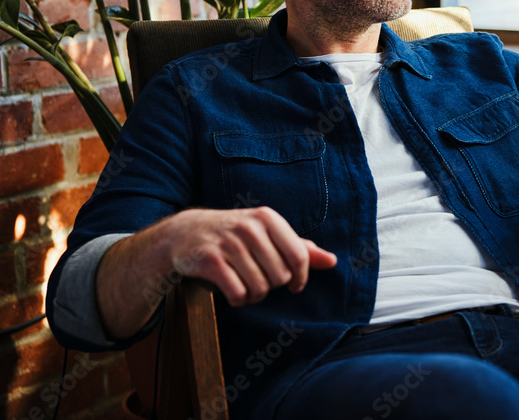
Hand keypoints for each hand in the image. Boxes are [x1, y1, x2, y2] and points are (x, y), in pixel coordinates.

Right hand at [163, 206, 337, 306]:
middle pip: (279, 276)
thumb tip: (333, 261)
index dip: (301, 278)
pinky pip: (237, 293)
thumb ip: (300, 248)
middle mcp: (249, 227)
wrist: (185, 232)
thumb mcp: (268, 234)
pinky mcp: (209, 260)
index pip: (298, 255)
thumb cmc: (235, 235)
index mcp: (267, 218)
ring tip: (247, 287)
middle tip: (260, 280)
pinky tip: (234, 293)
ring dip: (255, 295)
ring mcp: (228, 243)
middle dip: (272, 286)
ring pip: (259, 287)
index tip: (295, 286)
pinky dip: (239, 300)